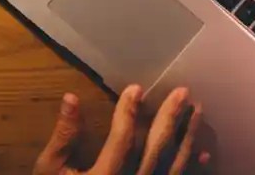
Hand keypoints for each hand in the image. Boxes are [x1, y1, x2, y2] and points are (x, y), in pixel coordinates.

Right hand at [34, 85, 209, 174]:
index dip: (128, 113)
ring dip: (186, 138)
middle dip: (170, 120)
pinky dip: (192, 170)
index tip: (136, 87)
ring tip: (197, 111)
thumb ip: (64, 136)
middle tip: (183, 92)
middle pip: (156, 152)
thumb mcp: (50, 169)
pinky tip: (204, 154)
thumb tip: (71, 98)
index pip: (122, 140)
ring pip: (172, 168)